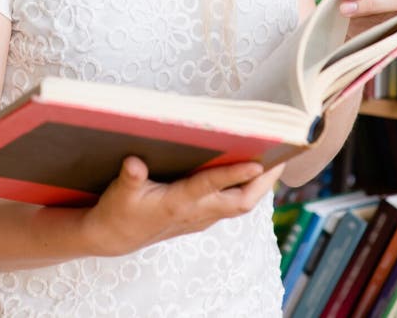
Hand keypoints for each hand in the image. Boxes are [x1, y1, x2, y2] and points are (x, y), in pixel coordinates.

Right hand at [79, 157, 282, 257]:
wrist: (115, 237)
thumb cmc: (118, 210)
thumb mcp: (120, 191)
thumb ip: (130, 177)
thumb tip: (135, 163)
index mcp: (177, 202)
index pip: (211, 187)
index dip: (234, 174)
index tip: (257, 163)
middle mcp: (194, 212)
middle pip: (240, 202)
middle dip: (263, 183)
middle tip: (281, 158)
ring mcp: (199, 217)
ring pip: (239, 205)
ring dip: (259, 187)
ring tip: (274, 162)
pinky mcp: (199, 217)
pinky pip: (231, 205)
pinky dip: (245, 189)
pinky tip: (251, 175)